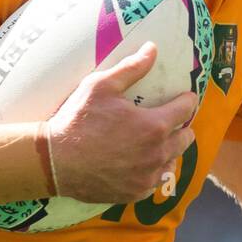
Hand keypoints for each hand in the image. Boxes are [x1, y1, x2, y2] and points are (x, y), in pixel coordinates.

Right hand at [46, 42, 197, 204]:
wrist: (54, 161)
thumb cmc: (78, 120)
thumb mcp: (101, 86)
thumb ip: (131, 68)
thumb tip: (152, 48)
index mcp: (154, 125)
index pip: (186, 110)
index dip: (187, 100)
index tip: (185, 97)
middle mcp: (157, 153)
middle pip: (186, 138)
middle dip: (183, 127)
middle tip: (173, 120)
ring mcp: (147, 176)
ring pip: (172, 162)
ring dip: (170, 150)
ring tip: (159, 143)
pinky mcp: (136, 192)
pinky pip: (156, 181)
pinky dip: (154, 172)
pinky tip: (144, 164)